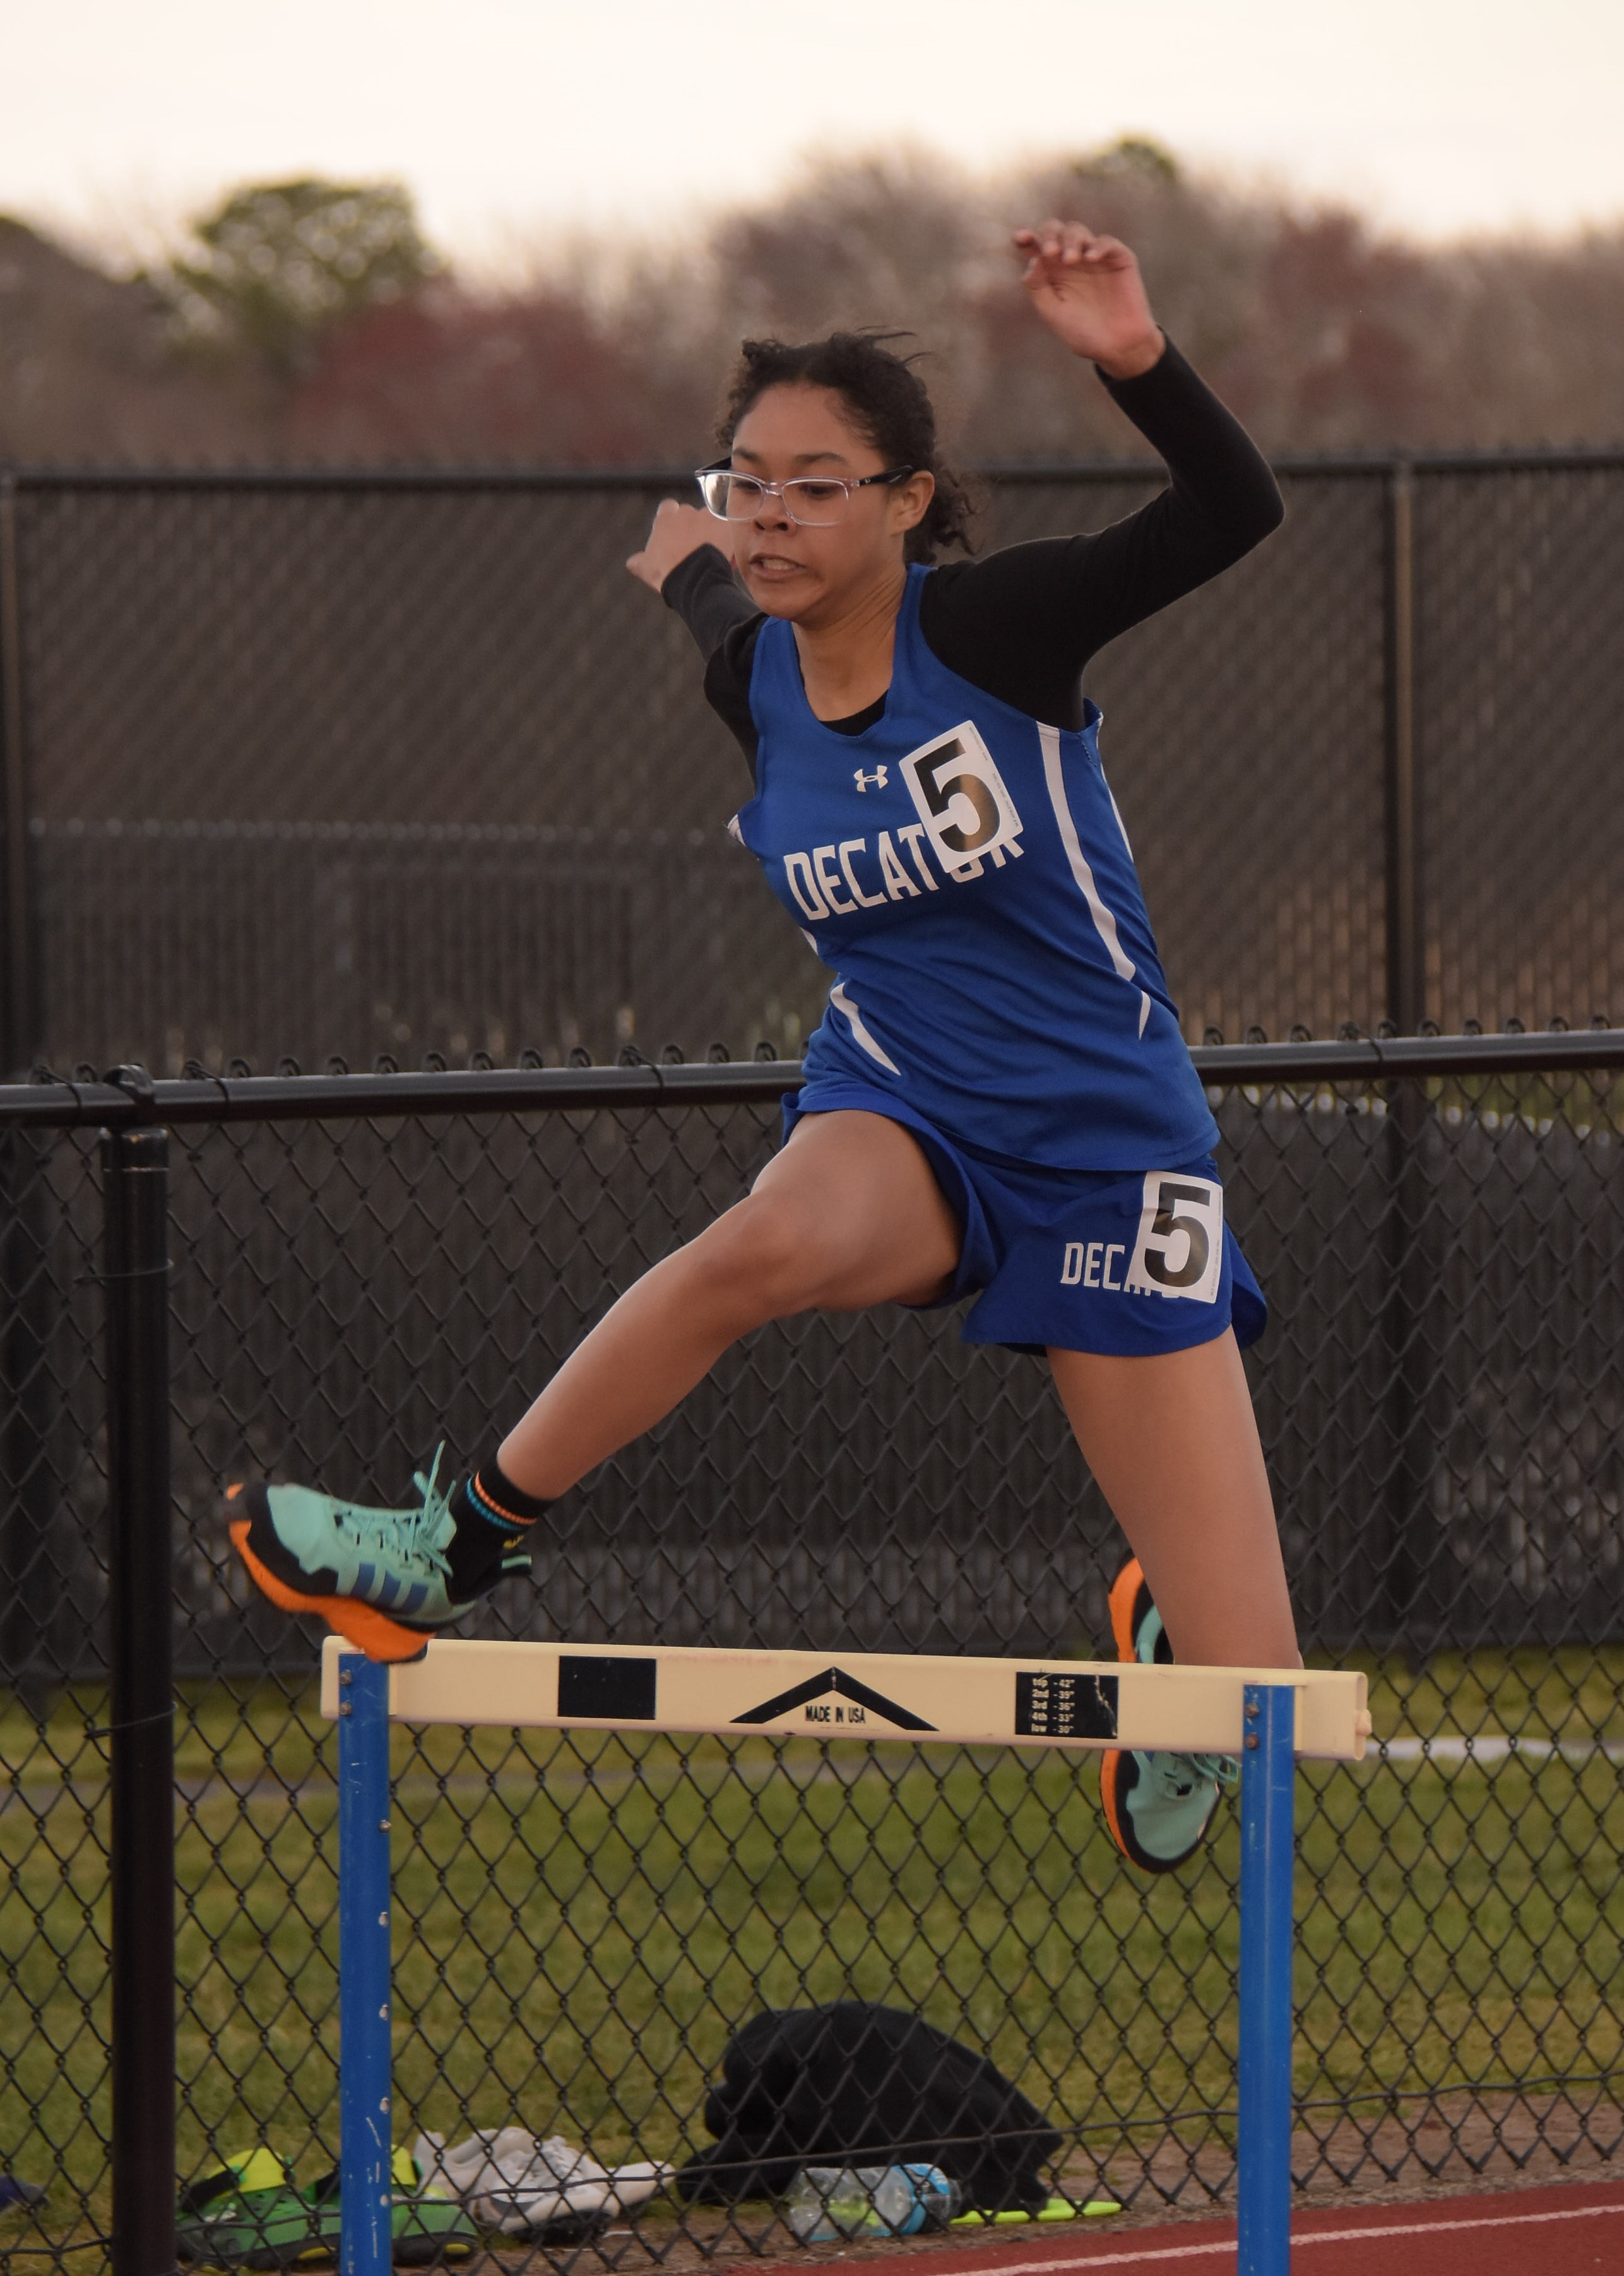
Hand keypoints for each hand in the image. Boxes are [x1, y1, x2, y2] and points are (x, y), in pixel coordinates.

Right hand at [627, 498, 726, 591]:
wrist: (693, 579)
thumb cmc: (667, 573)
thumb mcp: (645, 568)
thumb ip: (638, 561)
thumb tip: (632, 562)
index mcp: (665, 518)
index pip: (667, 507)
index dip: (671, 518)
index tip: (674, 532)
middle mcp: (686, 512)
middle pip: (690, 514)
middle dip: (692, 527)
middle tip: (694, 547)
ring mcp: (706, 516)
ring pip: (710, 520)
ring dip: (711, 532)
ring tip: (711, 553)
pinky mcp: (725, 525)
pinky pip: (728, 528)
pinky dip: (727, 538)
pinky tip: (725, 554)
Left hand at [1013, 220, 1162, 378]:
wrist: (1116, 346)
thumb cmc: (1083, 332)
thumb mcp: (1053, 312)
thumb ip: (1037, 287)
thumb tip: (1032, 259)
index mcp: (1051, 272)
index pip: (1034, 247)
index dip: (1025, 238)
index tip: (1021, 238)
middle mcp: (1070, 260)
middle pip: (1055, 231)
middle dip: (1049, 235)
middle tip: (1050, 252)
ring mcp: (1093, 257)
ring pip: (1078, 231)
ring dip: (1071, 240)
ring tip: (1070, 260)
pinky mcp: (1118, 258)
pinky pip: (1107, 242)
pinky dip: (1098, 246)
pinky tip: (1090, 258)